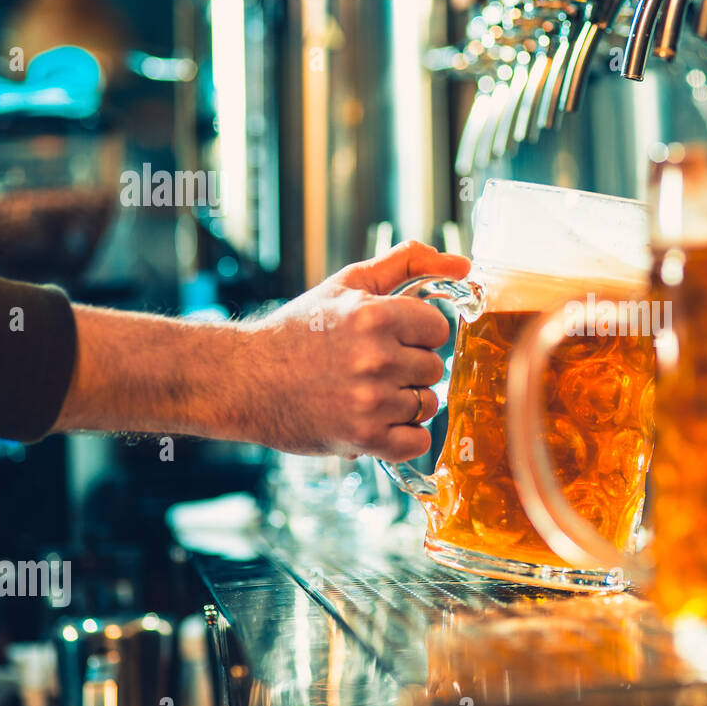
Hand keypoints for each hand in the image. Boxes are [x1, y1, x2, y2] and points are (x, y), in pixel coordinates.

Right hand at [56, 241, 469, 461]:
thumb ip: (407, 266)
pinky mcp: (363, 438)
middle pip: (434, 367)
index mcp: (375, 316)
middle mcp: (376, 358)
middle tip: (372, 367)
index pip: (438, 327)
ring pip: (426, 404)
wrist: (244, 380)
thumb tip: (463, 263)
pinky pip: (417, 441)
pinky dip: (402, 436)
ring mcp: (371, 401)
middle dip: (409, 368)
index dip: (417, 333)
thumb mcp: (347, 285)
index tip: (391, 337)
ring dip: (403, 402)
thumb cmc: (299, 331)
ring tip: (367, 393)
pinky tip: (376, 421)